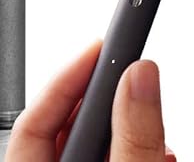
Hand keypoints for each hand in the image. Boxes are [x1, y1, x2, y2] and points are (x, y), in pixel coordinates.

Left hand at [5, 41, 176, 160]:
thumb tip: (139, 76)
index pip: (34, 119)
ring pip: (95, 143)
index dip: (69, 75)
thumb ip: (134, 140)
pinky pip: (112, 159)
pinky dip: (136, 148)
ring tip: (154, 120)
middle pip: (68, 124)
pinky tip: (159, 152)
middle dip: (107, 96)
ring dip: (128, 125)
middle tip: (132, 70)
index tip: (103, 43)